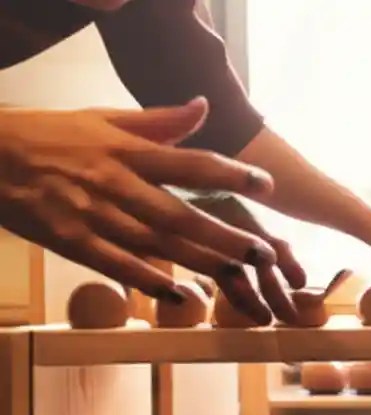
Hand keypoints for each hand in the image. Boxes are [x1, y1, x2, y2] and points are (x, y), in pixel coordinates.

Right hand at [0, 97, 295, 322]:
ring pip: (155, 242)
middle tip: (265, 254)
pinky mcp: (69, 240)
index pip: (190, 162)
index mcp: (127, 151)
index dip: (231, 173)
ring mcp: (92, 214)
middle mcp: (116, 183)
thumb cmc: (49, 135)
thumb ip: (158, 121)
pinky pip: (115, 263)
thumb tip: (203, 107)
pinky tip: (181, 296)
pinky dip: (148, 279)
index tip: (267, 185)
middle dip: (225, 235)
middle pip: (180, 214)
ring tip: (240, 278)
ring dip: (199, 262)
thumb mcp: (102, 118)